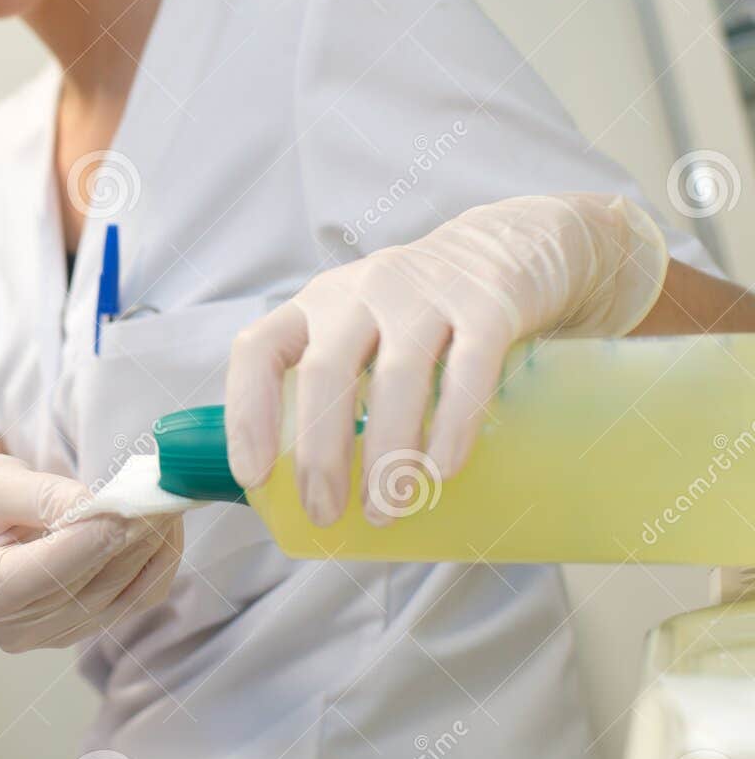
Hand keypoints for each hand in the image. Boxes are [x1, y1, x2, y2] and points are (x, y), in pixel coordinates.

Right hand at [0, 454, 182, 651]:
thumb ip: (42, 495)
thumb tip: (98, 505)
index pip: (49, 570)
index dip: (94, 538)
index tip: (131, 503)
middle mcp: (16, 628)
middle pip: (91, 585)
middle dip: (134, 538)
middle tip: (165, 497)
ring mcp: (54, 635)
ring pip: (123, 595)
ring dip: (154, 549)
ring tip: (169, 504)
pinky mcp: (86, 629)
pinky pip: (136, 600)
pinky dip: (158, 563)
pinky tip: (167, 528)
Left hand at [224, 192, 668, 525]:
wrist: (512, 245)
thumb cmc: (418, 310)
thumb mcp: (360, 330)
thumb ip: (332, 387)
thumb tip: (305, 487)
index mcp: (317, 305)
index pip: (260, 349)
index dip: (247, 413)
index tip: (254, 476)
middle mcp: (361, 292)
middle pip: (325, 374)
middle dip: (321, 455)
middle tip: (325, 513)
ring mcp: (424, 294)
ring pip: (397, 377)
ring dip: (388, 455)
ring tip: (387, 510)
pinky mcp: (488, 305)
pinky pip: (467, 370)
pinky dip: (452, 426)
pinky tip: (442, 471)